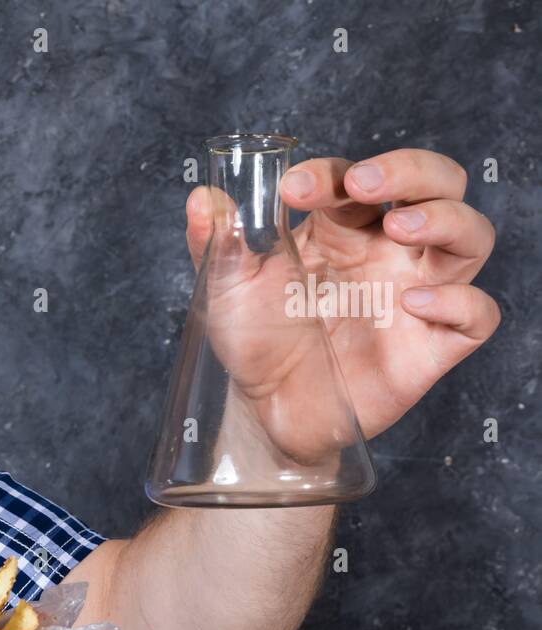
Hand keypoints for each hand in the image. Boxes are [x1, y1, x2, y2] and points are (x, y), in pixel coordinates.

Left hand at [185, 148, 498, 462]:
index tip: (293, 189)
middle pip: (436, 185)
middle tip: (364, 183)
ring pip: (469, 237)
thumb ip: (216, 243)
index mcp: (341, 227)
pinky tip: (415, 302)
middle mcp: (387, 251)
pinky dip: (460, 302)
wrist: (266, 410)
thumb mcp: (226, 289)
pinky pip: (477, 315)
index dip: (332, 172)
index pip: (356, 177)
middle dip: (411, 171)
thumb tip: (202, 197)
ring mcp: (414, 294)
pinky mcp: (431, 345)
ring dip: (446, 219)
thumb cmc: (256, 340)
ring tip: (400, 226)